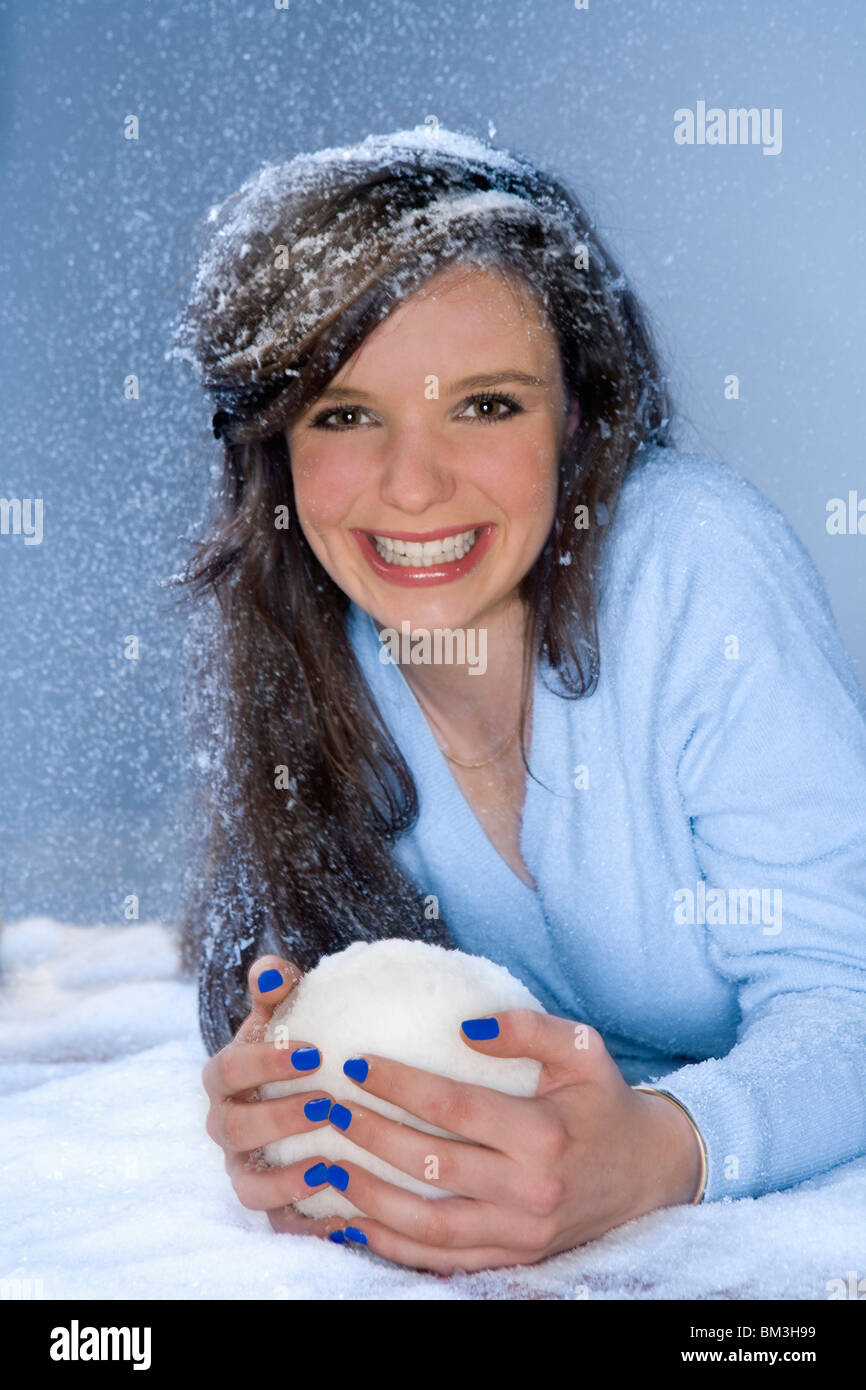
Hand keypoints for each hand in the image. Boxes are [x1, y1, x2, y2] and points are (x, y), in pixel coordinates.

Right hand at [201, 955, 348, 1242]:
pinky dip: (308, 1227)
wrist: (298, 1091)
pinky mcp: (271, 1208)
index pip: (228, 1071)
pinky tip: (349, 1218)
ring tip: (329, 1165)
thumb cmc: (293, 1046)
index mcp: (224, 1079)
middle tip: (327, 1103)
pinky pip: (281, 1226)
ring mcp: (245, 1170)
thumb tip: (272, 971)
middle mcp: (226, 1128)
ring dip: (285, 1179)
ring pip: (248, 1187)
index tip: (313, 1053)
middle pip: (234, 1130)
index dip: (264, 1063)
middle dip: (278, 1118)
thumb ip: (276, 991)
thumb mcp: (282, 1016)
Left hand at [321, 1009, 703, 1272]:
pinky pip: (441, 1260)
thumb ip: (527, 1027)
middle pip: (431, 1166)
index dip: (400, 1086)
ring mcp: (519, 1233)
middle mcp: (529, 1191)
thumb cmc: (603, 1099)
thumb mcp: (581, 1048)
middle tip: (328, 1108)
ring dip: (369, 1198)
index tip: (356, 1063)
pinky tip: (353, 1223)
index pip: (454, 1108)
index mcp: (544, 1134)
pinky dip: (391, 1246)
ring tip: (326, 1166)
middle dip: (370, 1136)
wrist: (648, 1171)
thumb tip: (465, 1024)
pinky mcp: (512, 1258)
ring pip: (427, 1225)